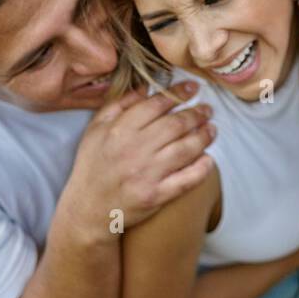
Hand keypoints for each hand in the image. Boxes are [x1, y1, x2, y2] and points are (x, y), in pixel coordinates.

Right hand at [63, 80, 215, 238]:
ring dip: (203, 137)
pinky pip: (186, 180)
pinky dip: (201, 168)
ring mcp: (146, 174)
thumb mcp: (96, 130)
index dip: (178, 94)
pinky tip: (208, 159)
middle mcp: (134, 151)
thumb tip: (145, 87)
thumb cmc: (92, 166)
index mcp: (119, 131)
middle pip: (175, 125)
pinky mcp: (156, 196)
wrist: (87, 210)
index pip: (156, 105)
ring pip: (185, 149)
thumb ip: (119, 105)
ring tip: (212, 129)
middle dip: (196, 114)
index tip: (193, 88)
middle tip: (207, 109)